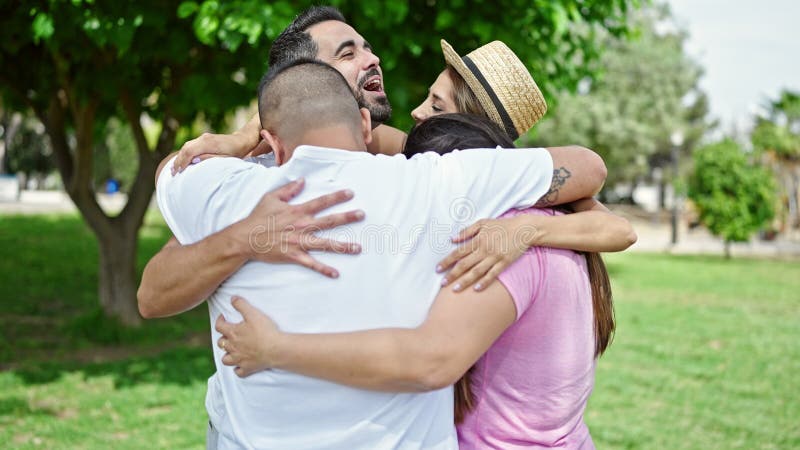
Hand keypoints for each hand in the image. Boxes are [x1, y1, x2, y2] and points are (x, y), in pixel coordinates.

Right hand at [172, 132, 261, 174]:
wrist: (242, 140)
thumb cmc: (236, 152)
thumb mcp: (225, 159)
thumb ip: (209, 159)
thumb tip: (194, 161)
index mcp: (208, 143)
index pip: (189, 151)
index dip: (182, 162)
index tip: (178, 172)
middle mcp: (204, 138)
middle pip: (185, 148)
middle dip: (178, 161)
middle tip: (173, 173)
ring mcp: (203, 137)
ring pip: (186, 146)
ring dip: (180, 157)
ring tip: (175, 169)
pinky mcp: (204, 139)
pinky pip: (191, 145)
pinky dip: (185, 153)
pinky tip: (182, 161)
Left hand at [216, 296, 280, 376]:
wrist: (275, 348)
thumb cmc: (264, 330)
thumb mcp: (253, 313)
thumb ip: (241, 304)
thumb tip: (232, 298)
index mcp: (232, 333)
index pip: (219, 326)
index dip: (219, 320)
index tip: (223, 317)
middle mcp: (232, 347)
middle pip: (221, 343)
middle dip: (224, 338)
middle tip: (231, 334)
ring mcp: (239, 359)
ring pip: (226, 359)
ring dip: (227, 355)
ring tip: (233, 351)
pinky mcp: (247, 368)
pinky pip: (238, 372)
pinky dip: (238, 369)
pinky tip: (241, 365)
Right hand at [234, 178, 363, 277]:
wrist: (245, 239)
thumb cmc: (257, 217)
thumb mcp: (271, 198)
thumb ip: (289, 189)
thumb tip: (303, 180)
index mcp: (297, 211)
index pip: (321, 202)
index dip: (336, 197)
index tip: (350, 193)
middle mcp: (301, 225)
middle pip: (329, 221)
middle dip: (347, 217)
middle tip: (362, 214)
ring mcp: (299, 241)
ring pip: (325, 244)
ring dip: (343, 246)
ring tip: (358, 248)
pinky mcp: (294, 255)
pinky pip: (312, 263)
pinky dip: (324, 269)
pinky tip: (336, 274)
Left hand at [437, 216, 537, 291]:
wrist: (523, 229)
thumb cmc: (502, 225)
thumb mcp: (483, 223)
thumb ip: (467, 231)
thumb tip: (452, 239)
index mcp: (478, 240)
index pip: (458, 252)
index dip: (447, 261)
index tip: (438, 269)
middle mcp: (485, 249)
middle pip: (465, 264)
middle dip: (452, 274)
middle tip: (442, 283)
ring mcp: (495, 257)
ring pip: (477, 271)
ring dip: (465, 281)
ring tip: (455, 289)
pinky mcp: (505, 263)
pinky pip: (493, 274)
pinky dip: (484, 282)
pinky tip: (476, 289)